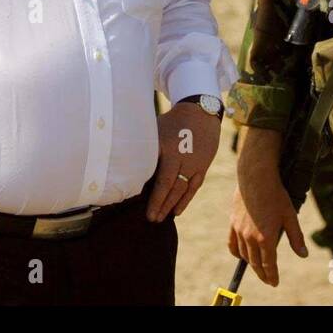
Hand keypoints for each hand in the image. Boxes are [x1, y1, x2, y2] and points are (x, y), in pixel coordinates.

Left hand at [147, 99, 220, 221]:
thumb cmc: (172, 121)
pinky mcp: (204, 165)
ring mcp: (196, 163)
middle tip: (152, 220)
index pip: (163, 181)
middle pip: (174, 189)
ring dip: (173, 205)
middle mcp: (185, 159)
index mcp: (171, 150)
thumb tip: (128, 164)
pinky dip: (186, 199)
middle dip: (162, 206)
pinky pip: (194, 186)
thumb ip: (146, 147)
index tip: (148, 213)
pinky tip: (177, 210)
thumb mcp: (156, 130)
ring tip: (163, 218)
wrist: (201, 112)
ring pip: (185, 190)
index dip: (156, 199)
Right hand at [227, 127, 306, 285]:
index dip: (272, 276)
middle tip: (267, 280)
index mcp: (266, 238)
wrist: (255, 177)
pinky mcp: (233, 223)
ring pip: (244, 254)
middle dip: (262, 274)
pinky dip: (236, 252)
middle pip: (255, 263)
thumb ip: (296, 237)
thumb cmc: (276, 195)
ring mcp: (240, 231)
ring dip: (251, 264)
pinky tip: (240, 255)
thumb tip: (303, 255)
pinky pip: (232, 244)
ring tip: (258, 267)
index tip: (275, 283)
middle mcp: (251, 238)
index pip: (269, 265)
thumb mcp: (290, 216)